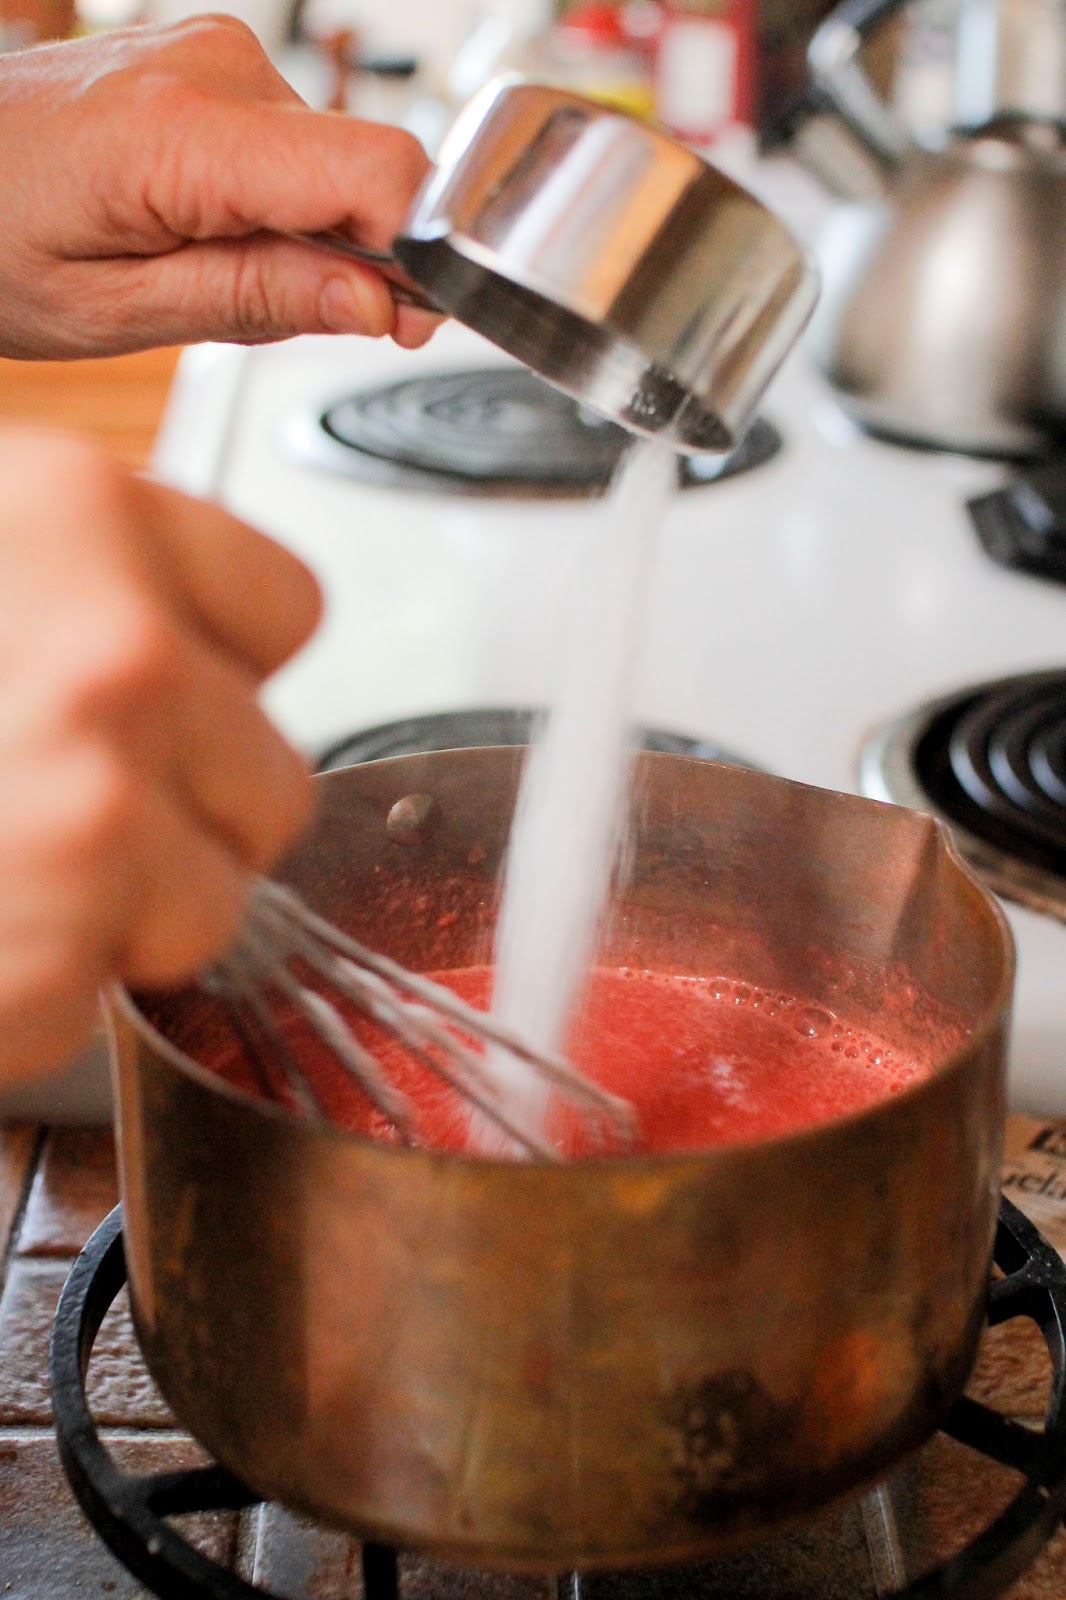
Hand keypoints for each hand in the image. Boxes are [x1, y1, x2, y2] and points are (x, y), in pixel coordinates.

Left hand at [0, 18, 438, 357]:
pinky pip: (302, 148)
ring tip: (215, 267)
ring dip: (312, 240)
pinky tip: (215, 232)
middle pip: (369, 173)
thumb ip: (257, 300)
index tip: (405, 320)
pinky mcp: (220, 65)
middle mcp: (215, 69)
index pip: (378, 170)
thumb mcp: (118, 311)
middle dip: (357, 261)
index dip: (419, 255)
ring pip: (340, 167)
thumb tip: (377, 301)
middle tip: (277, 314)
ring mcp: (220, 56)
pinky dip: (284, 208)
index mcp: (185, 130)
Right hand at [0, 427, 321, 1084]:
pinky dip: (34, 987)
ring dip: (121, 909)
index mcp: (86, 519)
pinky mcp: (49, 957)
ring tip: (1, 862)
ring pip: (216, 902)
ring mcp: (90, 817)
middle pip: (272, 778)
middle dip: (186, 809)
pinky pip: (101, 990)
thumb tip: (183, 637)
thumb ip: (77, 581)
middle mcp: (115, 658)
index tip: (165, 689)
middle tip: (57, 797)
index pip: (285, 612)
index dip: (223, 665)